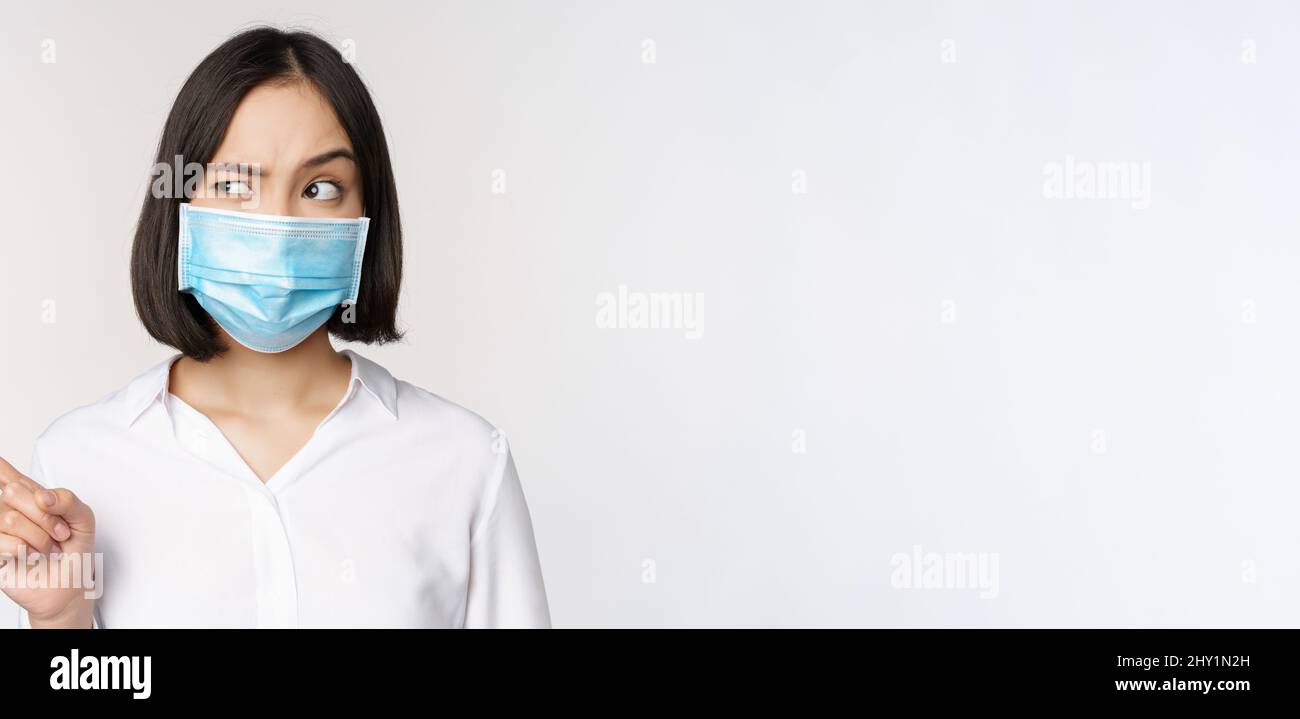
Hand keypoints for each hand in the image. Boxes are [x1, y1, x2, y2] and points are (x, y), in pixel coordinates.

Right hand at [0, 456, 96, 627]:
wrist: (70, 586)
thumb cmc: (75, 550)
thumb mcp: (83, 519)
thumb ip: (68, 500)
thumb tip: (42, 496)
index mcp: (31, 496)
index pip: (5, 473)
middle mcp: (11, 509)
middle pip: (14, 491)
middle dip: (45, 515)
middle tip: (60, 533)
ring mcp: (0, 530)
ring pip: (10, 517)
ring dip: (39, 536)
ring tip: (48, 548)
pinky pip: (2, 540)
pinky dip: (25, 549)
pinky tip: (32, 556)